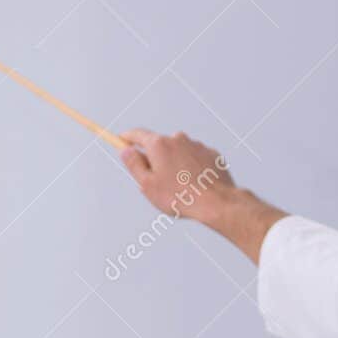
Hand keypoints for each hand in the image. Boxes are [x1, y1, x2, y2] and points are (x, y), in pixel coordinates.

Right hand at [118, 127, 233, 224]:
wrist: (216, 203)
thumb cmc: (179, 197)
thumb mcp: (147, 185)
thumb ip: (134, 165)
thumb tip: (126, 151)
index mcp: (159, 144)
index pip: (137, 134)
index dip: (127, 138)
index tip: (121, 140)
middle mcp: (178, 139)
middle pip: (159, 145)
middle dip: (155, 159)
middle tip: (156, 181)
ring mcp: (197, 145)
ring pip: (179, 153)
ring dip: (175, 165)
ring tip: (180, 188)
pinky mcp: (212, 154)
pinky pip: (195, 159)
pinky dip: (191, 168)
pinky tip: (194, 185)